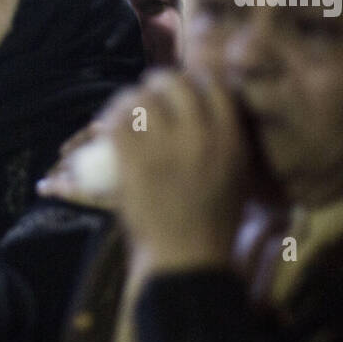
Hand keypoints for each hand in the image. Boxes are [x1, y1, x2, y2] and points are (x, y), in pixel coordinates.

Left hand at [101, 72, 251, 273]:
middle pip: (174, 84)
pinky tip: (107, 126)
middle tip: (147, 94)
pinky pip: (117, 121)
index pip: (212, 85)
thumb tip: (206, 110)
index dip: (192, 82)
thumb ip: (224, 140)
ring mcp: (165, 146)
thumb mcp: (235, 175)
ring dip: (129, 99)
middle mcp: (200, 135)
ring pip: (141, 98)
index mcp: (230, 138)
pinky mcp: (133, 159)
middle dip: (157, 84)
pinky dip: (110, 119)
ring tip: (124, 110)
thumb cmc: (212, 223)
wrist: (186, 259)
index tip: (181, 90)